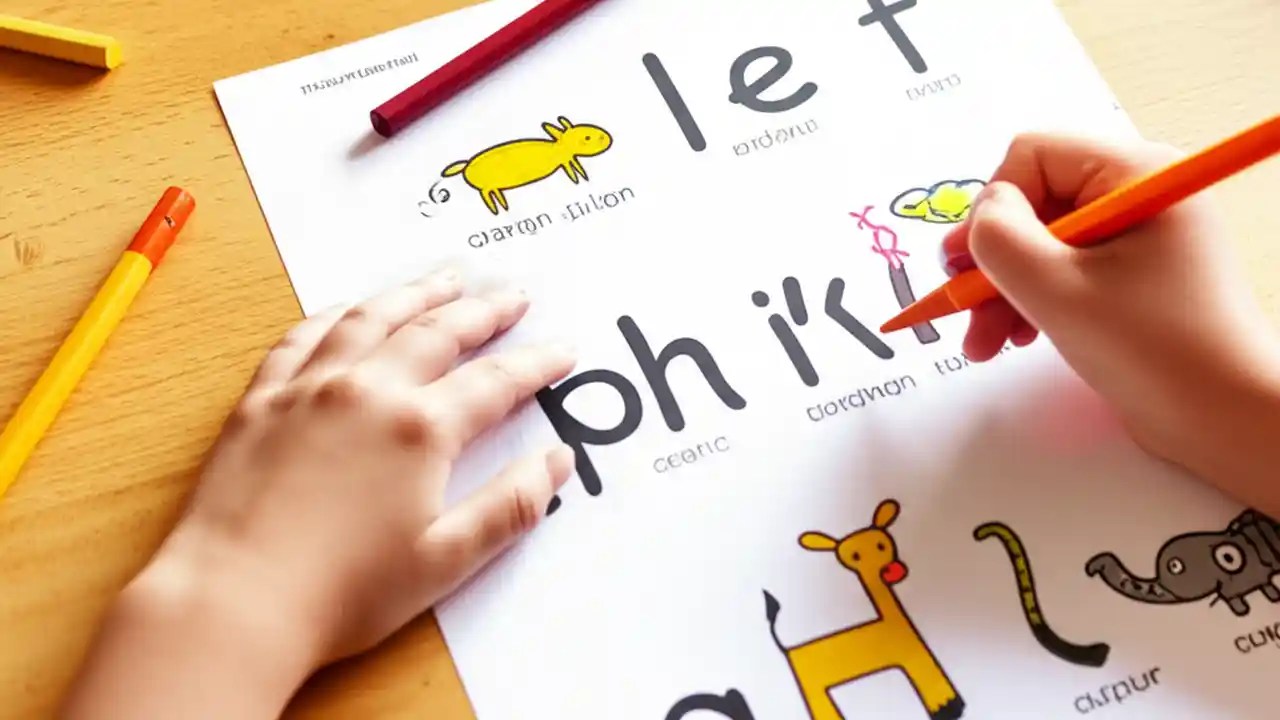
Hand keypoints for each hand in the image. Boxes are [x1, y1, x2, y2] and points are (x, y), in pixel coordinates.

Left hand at [60, 268, 577, 718]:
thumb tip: (558, 460)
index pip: (495, 382)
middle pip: (437, 332)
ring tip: (446, 277)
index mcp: (419, 429)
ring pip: (372, 318)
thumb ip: (510, 505)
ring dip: (415, 293)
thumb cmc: (343, 592)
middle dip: (483, 310)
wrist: (232, 600)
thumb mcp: (446, 560)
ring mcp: (309, 389)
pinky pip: (302, 337)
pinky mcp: (261, 401)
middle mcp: (367, 391)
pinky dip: (335, 315)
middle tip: (514, 295)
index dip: (535, 363)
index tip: (562, 349)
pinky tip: (350, 309)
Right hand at [942, 133, 1279, 513]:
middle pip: (1032, 202)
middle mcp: (1138, 193)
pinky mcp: (1132, 277)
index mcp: (1135, 174)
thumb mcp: (1055, 289)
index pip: (1033, 156)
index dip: (992, 207)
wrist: (1226, 419)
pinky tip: (1018, 339)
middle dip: (991, 259)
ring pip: (1040, 242)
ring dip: (1003, 290)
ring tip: (985, 342)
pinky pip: (1062, 272)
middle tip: (959, 304)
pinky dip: (1031, 302)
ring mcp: (1137, 236)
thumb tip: (980, 216)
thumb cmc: (1157, 351)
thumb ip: (998, 238)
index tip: (972, 263)